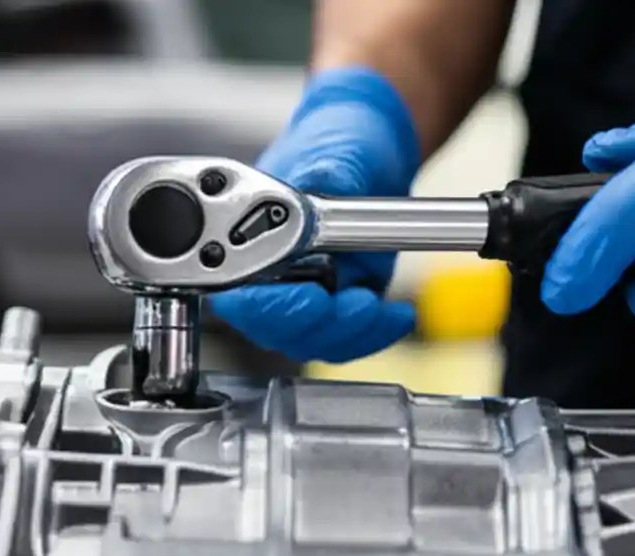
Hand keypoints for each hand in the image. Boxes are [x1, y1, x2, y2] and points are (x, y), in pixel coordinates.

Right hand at [210, 68, 419, 361]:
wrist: (371, 140)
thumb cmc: (334, 136)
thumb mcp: (329, 152)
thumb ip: (315, 184)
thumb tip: (303, 212)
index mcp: (242, 236)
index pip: (238, 294)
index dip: (269, 307)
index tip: (309, 296)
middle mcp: (267, 271)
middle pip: (275, 328)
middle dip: (317, 324)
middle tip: (355, 300)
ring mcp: (304, 289)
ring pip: (312, 340)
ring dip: (348, 332)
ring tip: (378, 305)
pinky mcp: (339, 299)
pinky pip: (346, 337)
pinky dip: (374, 333)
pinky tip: (396, 314)